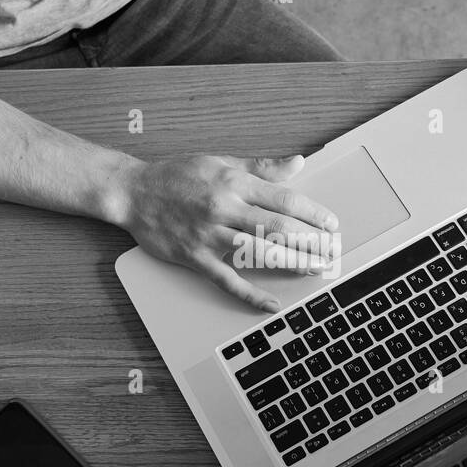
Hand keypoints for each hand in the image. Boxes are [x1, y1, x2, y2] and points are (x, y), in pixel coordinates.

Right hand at [114, 154, 339, 311]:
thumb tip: (298, 163)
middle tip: (332, 252)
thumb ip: (262, 167)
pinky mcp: (195, 257)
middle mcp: (224, 208)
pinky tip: (271, 304)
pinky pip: (227, 280)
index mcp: (234, 182)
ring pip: (259, 253)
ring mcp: (209, 235)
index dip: (313, 213)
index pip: (284, 199)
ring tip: (315, 270)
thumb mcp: (222, 162)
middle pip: (278, 228)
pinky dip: (251, 295)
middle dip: (311, 242)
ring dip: (292, 264)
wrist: (133, 192)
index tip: (331, 224)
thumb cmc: (178, 176)